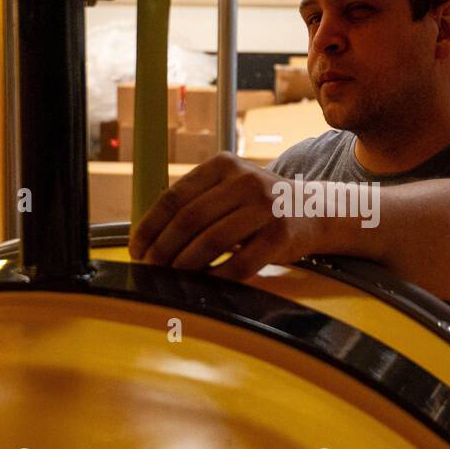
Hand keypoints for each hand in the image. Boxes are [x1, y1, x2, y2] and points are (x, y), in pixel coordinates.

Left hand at [127, 152, 319, 281]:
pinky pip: (240, 263)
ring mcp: (265, 207)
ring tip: (172, 278)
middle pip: (190, 219)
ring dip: (185, 265)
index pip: (175, 196)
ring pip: (212, 241)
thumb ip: (196, 201)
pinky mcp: (280, 235)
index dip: (150, 226)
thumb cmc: (258, 205)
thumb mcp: (229, 187)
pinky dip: (216, 277)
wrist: (312, 211)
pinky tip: (203, 284)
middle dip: (163, 249)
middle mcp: (245, 180)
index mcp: (223, 165)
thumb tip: (149, 236)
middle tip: (151, 268)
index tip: (137, 248)